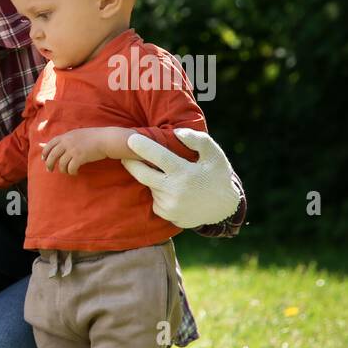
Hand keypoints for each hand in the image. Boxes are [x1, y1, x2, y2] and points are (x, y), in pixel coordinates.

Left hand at [40, 128, 112, 174]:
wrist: (106, 139)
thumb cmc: (93, 137)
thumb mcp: (76, 134)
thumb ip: (66, 139)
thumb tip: (54, 145)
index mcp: (66, 136)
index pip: (50, 144)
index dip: (45, 153)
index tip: (44, 159)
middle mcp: (67, 142)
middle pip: (52, 156)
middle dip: (49, 164)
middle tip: (49, 170)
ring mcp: (73, 150)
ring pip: (61, 164)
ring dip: (63, 170)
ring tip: (67, 171)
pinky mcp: (79, 157)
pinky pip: (71, 168)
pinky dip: (71, 172)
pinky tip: (75, 173)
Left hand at [121, 128, 240, 228]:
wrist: (223, 209)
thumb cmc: (217, 176)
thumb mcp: (214, 155)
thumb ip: (198, 141)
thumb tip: (176, 133)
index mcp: (186, 173)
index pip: (159, 157)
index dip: (143, 147)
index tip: (130, 138)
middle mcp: (175, 190)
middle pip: (142, 174)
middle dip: (130, 163)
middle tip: (124, 154)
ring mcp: (169, 205)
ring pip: (150, 186)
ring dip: (152, 178)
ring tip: (168, 175)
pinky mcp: (166, 215)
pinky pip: (154, 199)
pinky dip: (158, 192)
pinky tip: (172, 190)